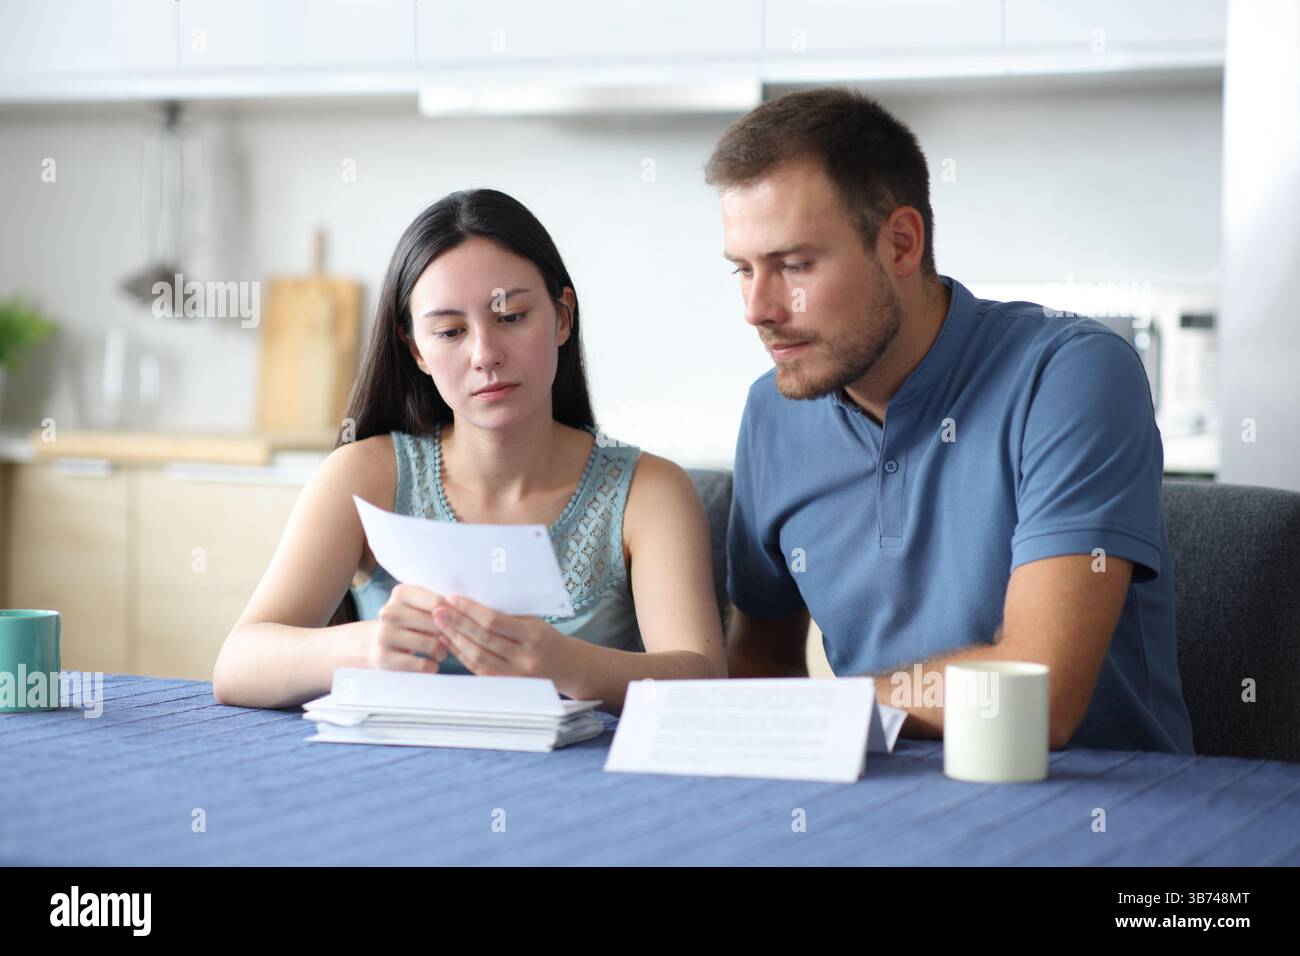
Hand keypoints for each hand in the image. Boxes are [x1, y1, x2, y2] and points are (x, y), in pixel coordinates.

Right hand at [363, 583, 451, 672]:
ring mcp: (384, 635)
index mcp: (401, 593)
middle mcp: (389, 612)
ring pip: (431, 644)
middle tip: (448, 641)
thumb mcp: (416, 606)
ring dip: (442, 652)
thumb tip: (461, 613)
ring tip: (441, 653)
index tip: (458, 623)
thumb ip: (437, 605)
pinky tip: (431, 664)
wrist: (372, 642)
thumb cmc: (406, 623)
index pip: (438, 602)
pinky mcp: (384, 658)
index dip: (454, 615)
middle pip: (436, 624)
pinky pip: (422, 664)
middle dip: (448, 634)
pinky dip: (432, 666)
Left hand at [432, 595, 575, 680]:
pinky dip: (461, 655)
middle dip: (457, 623)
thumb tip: (472, 603)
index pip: (494, 622)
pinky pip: (478, 669)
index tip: (452, 599)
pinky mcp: (506, 685)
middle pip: (482, 640)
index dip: (470, 611)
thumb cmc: (547, 638)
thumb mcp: (534, 621)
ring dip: (455, 639)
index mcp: (533, 637)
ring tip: (439, 624)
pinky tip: (449, 641)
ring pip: (477, 656)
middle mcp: (524, 659)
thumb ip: (507, 615)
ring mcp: (515, 676)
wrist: (567, 667)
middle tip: (438, 611)